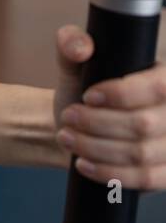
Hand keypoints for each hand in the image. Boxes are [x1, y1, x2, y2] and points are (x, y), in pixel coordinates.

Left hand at [53, 24, 165, 189]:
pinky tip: (84, 163)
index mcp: (165, 79)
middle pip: (143, 124)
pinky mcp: (165, 172)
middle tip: (68, 117)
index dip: (121, 94)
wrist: (79, 126)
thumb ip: (72, 44)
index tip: (87, 96)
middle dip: (97, 123)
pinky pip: (145, 179)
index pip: (158, 87)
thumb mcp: (75, 64)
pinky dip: (110, 173)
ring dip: (95, 147)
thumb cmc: (84, 90)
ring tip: (66, 137)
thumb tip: (81, 47)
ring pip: (140, 154)